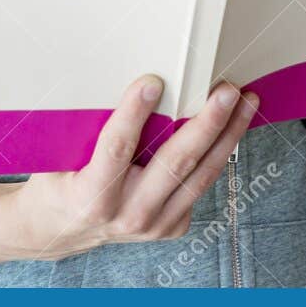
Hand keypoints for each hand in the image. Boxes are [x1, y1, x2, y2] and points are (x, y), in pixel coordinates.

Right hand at [0, 74, 257, 268]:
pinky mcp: (172, 227)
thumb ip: (90, 127)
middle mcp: (127, 215)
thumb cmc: (59, 181)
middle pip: (175, 164)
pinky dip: (217, 153)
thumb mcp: (61, 154)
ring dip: (228, 135)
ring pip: (200, 175)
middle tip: (226, 90)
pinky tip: (232, 125)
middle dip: (206, 123)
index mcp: (91, 196)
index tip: (152, 80)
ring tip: (246, 101)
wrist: (60, 231)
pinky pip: (199, 184)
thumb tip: (125, 75)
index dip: (134, 114)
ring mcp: (154, 226)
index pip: (117, 149)